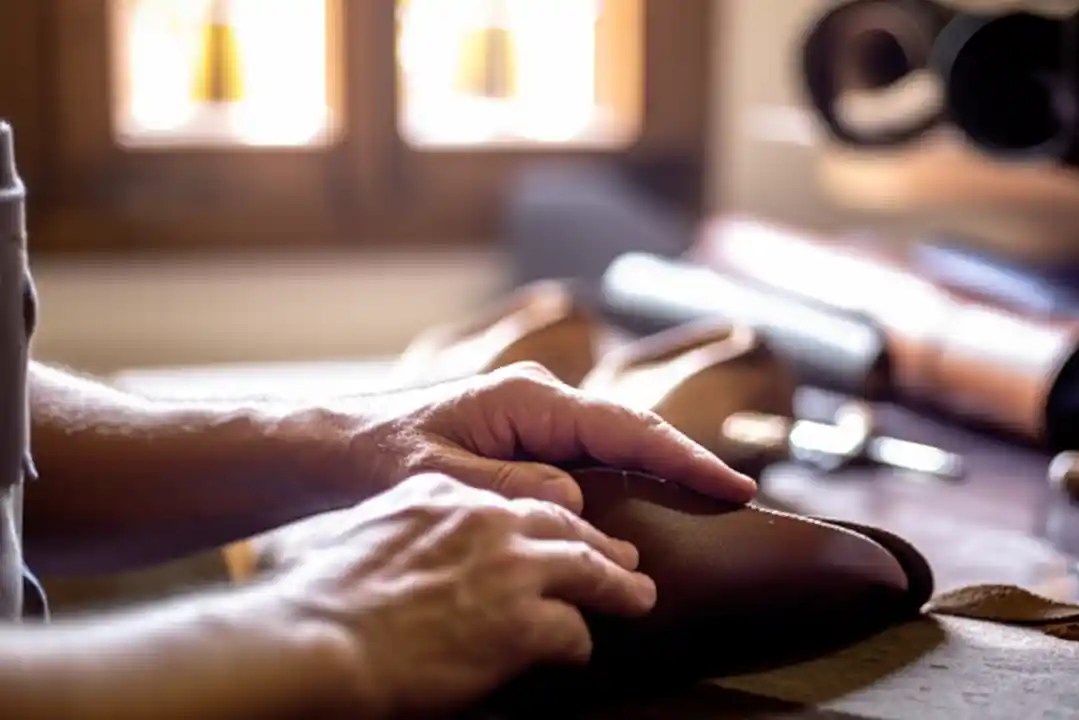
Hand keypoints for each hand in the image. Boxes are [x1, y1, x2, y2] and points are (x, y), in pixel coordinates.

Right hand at [263, 472, 655, 716]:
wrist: (318, 642)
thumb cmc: (323, 600)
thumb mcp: (367, 533)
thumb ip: (409, 529)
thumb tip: (419, 551)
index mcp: (443, 494)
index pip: (511, 499)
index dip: (542, 519)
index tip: (558, 530)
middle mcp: (485, 520)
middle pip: (563, 524)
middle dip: (598, 541)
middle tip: (625, 556)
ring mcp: (510, 568)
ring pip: (588, 569)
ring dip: (617, 586)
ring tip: (639, 597)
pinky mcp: (522, 622)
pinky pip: (573, 630)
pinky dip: (578, 644)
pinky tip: (575, 655)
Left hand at [332, 362, 756, 512]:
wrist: (333, 447)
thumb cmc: (376, 458)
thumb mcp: (438, 476)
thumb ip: (509, 487)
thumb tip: (573, 500)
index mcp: (524, 398)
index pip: (623, 427)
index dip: (683, 457)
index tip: (734, 485)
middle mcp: (538, 400)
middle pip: (630, 431)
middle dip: (684, 462)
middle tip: (739, 498)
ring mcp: (534, 418)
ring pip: (613, 446)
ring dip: (657, 472)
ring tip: (711, 501)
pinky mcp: (526, 440)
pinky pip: (588, 459)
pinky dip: (622, 481)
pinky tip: (647, 507)